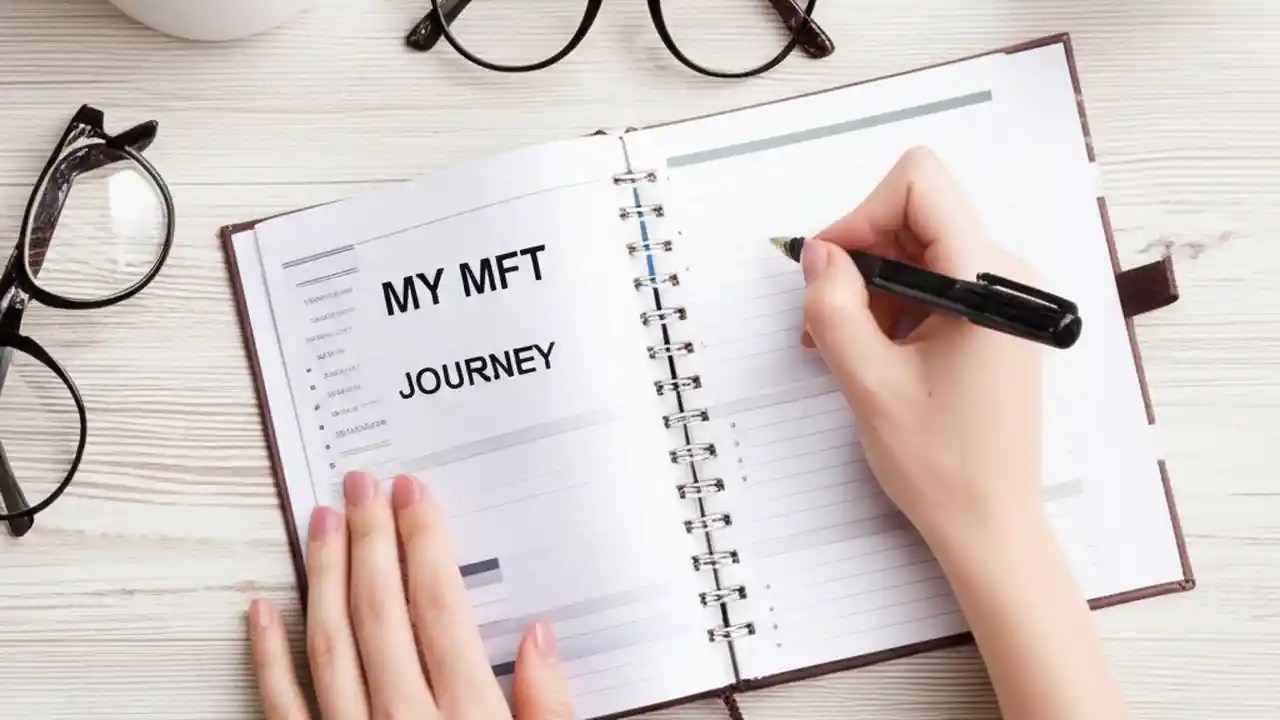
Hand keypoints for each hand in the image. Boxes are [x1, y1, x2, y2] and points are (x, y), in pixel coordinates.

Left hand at [246, 472, 571, 719]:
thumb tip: (543, 640)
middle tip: (364, 485)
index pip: (439, 609)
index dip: (425, 542)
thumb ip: (553, 709)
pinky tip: (263, 611)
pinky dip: (267, 655)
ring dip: (325, 576)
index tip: (415, 495)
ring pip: (329, 645)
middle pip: (381, 612)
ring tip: (322, 523)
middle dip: (373, 538)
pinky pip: (281, 707)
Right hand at [800, 147, 1043, 547]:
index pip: (919, 185)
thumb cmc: (942, 464)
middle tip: (823, 314)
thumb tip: (819, 255)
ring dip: (871, 285)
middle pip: (916, 213)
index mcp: (988, 280)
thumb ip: (834, 307)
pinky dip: (892, 305)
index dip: (861, 215)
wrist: (991, 523)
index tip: (832, 270)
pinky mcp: (993, 319)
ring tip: (840, 343)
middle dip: (860, 255)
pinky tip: (868, 350)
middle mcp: (1006, 275)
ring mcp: (1004, 297)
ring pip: (919, 248)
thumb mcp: (868, 383)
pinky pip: (933, 282)